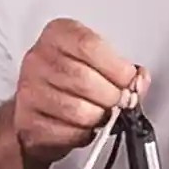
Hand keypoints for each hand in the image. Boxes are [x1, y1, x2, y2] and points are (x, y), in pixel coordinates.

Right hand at [13, 18, 150, 165]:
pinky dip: (84, 134)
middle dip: (112, 95)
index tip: (129, 79)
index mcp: (58, 34)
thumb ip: (124, 71)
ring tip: (104, 114)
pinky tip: (86, 126)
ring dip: (100, 117)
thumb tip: (140, 81)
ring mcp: (29, 89)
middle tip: (120, 101)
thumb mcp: (99, 64)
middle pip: (83, 78)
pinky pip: (66, 132)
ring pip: (76, 109)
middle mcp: (38, 58)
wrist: (39, 111)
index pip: (88, 45)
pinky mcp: (28, 120)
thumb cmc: (73, 82)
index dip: (116, 67)